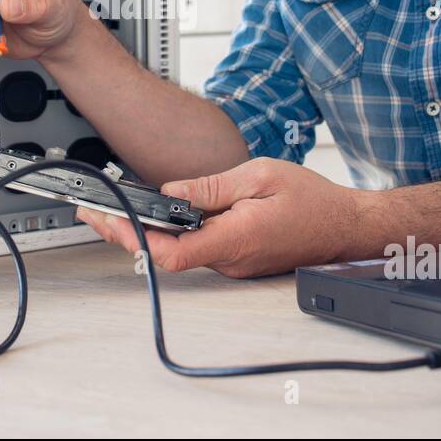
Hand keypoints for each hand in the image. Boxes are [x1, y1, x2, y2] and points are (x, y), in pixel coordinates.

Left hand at [76, 157, 364, 277]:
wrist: (346, 227)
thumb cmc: (314, 201)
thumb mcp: (259, 176)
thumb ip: (211, 187)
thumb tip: (171, 192)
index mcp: (235, 239)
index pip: (172, 252)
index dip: (135, 238)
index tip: (110, 220)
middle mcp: (230, 260)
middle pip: (167, 252)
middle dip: (127, 231)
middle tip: (94, 212)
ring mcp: (233, 264)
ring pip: (180, 250)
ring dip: (147, 231)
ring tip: (114, 209)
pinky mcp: (236, 259)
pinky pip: (197, 247)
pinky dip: (173, 232)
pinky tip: (157, 215)